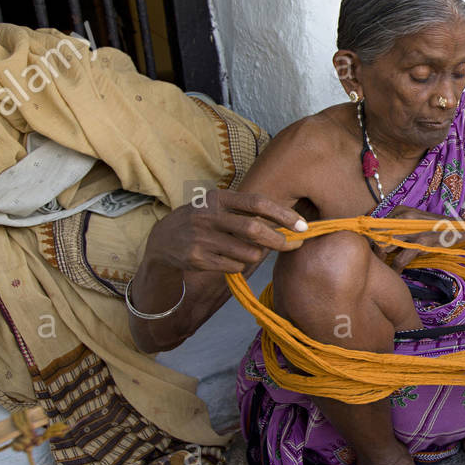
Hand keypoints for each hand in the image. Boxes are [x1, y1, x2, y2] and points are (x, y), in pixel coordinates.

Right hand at [145, 188, 307, 274]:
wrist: (161, 241)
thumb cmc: (202, 221)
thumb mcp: (218, 206)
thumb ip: (246, 211)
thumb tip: (288, 223)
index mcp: (217, 198)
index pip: (257, 202)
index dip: (283, 214)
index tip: (303, 225)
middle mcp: (208, 216)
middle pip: (255, 230)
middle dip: (280, 240)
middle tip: (294, 245)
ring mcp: (201, 238)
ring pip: (248, 253)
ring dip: (257, 255)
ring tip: (249, 251)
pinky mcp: (197, 259)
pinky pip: (234, 266)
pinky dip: (240, 265)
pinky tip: (230, 259)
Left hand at [372, 206, 443, 271]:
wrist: (458, 229)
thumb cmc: (434, 227)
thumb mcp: (414, 220)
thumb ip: (398, 226)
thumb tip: (378, 239)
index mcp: (400, 211)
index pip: (375, 224)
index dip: (369, 238)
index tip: (368, 248)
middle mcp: (404, 217)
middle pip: (377, 235)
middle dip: (374, 249)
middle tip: (374, 260)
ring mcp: (412, 229)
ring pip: (385, 246)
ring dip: (382, 259)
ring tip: (382, 268)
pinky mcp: (420, 242)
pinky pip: (400, 259)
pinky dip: (396, 268)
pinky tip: (395, 273)